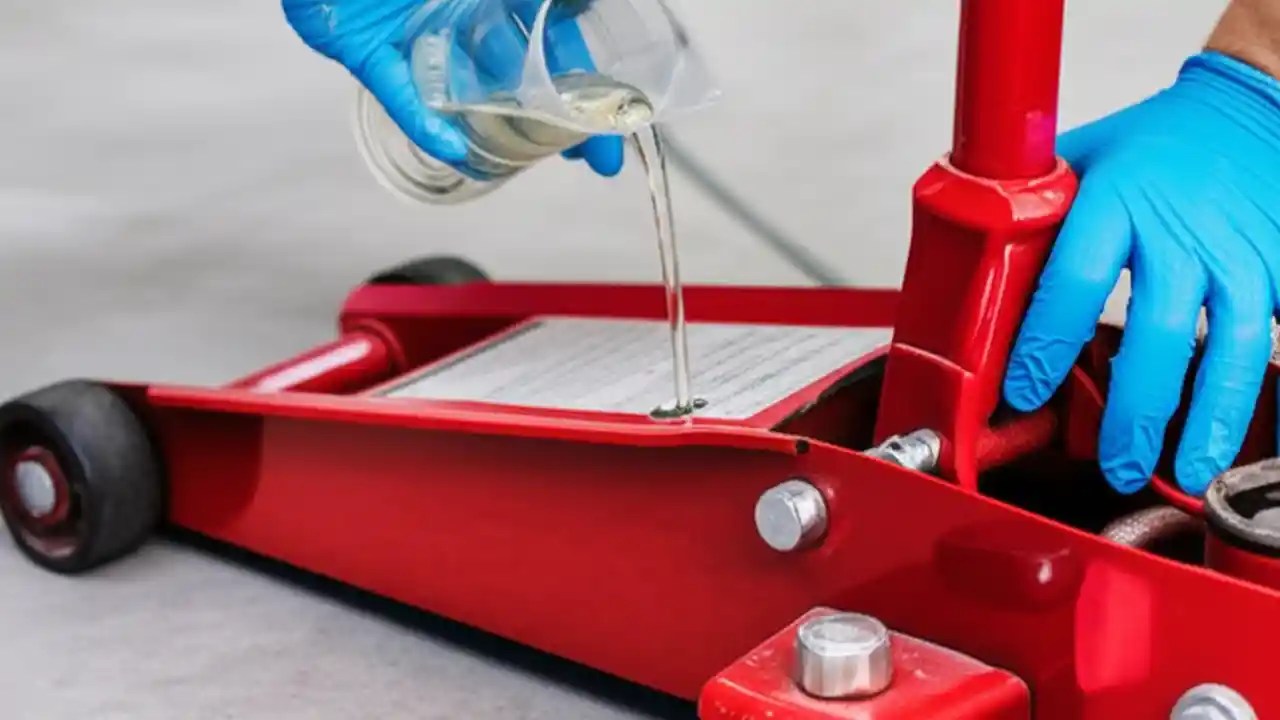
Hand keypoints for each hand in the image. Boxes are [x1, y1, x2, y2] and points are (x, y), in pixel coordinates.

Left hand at [282, 0, 623, 175]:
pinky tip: (450, 146)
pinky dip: (423, 119)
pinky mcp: (368, 52)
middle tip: (590, 156)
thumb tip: (589, 3)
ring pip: (466, 95)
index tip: (614, 120)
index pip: (555, 47)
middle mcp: (461, 20)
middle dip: (559, 121)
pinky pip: (397, 92)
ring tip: (526, 161)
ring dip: (497, 131)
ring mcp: (417, 40)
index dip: (588, 84)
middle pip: (521, 81)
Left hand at [1004, 51, 1279, 495]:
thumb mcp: (1080, 158)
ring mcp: (1240, 253)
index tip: (1021, 395)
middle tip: (1114, 464)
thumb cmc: (1157, 140)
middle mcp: (1181, 232)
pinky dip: (1271, 394)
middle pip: (1156, 333)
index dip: (1044, 346)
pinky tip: (1251, 439)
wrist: (1250, 104)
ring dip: (1208, 419)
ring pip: (1230, 348)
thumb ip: (1031, 213)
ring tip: (1186, 473)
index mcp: (1116, 202)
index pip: (1072, 283)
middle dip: (1134, 410)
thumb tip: (966, 270)